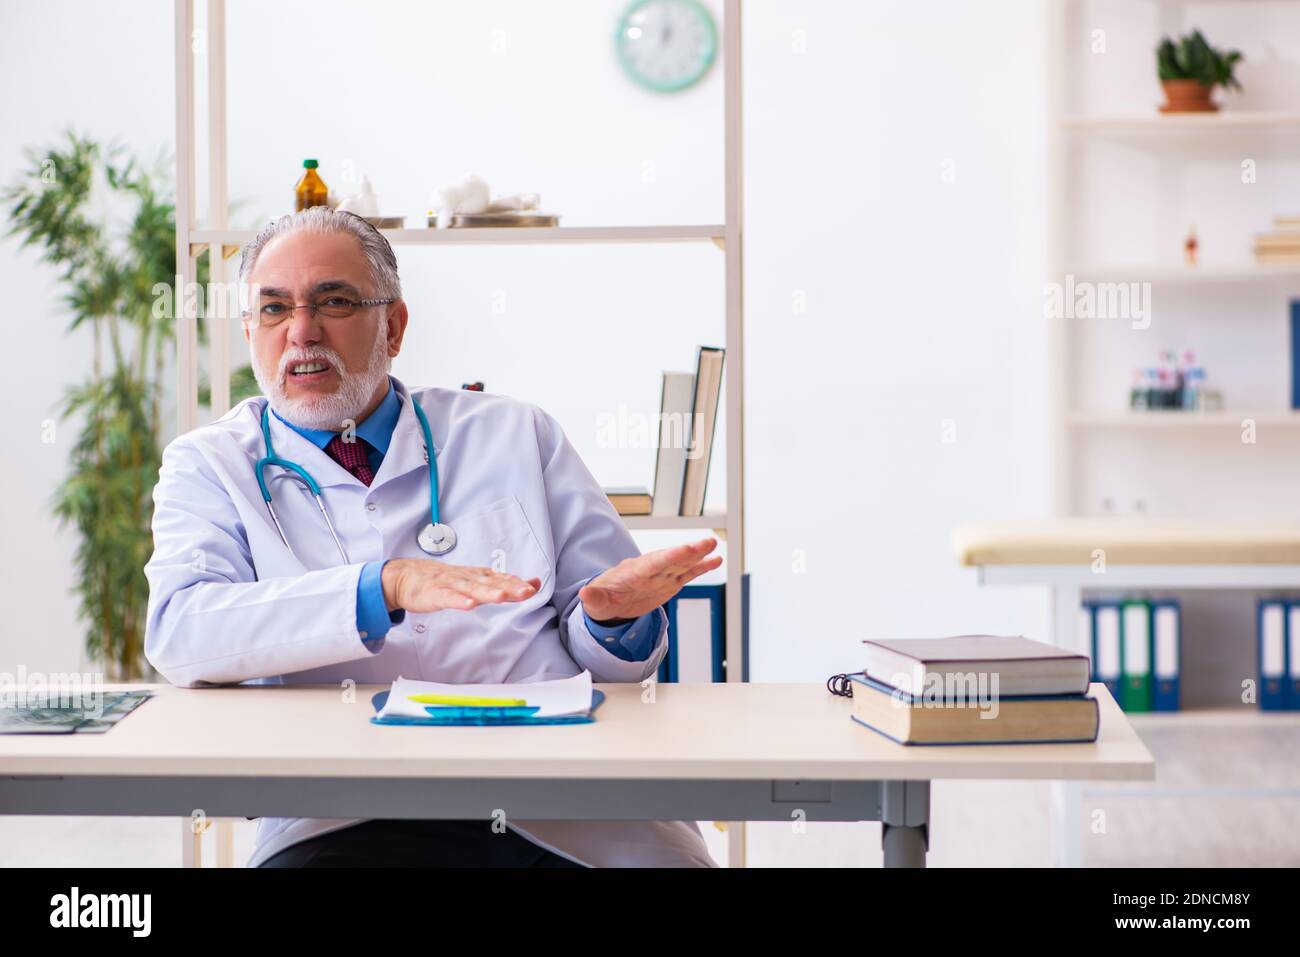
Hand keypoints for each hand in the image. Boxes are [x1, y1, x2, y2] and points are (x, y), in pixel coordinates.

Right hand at [382, 558, 540, 613]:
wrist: (406, 576)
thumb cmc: (444, 580)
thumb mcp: (475, 581)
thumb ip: (502, 584)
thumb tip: (532, 584)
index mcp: (478, 576)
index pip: (501, 578)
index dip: (517, 582)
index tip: (534, 586)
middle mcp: (467, 578)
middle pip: (491, 583)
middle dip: (510, 587)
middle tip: (527, 591)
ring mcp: (451, 584)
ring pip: (472, 589)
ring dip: (488, 593)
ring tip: (502, 597)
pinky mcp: (435, 594)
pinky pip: (448, 598)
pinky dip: (459, 601)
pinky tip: (468, 605)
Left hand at [578, 537, 721, 621]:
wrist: (608, 603)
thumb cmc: (601, 600)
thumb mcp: (595, 604)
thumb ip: (594, 599)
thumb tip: (586, 595)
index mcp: (633, 573)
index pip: (653, 563)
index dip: (670, 557)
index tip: (685, 549)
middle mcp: (650, 570)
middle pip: (671, 559)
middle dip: (688, 552)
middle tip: (707, 542)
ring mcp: (661, 576)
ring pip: (682, 563)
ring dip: (698, 555)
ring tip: (714, 545)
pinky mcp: (669, 583)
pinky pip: (687, 574)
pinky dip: (701, 567)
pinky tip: (716, 560)